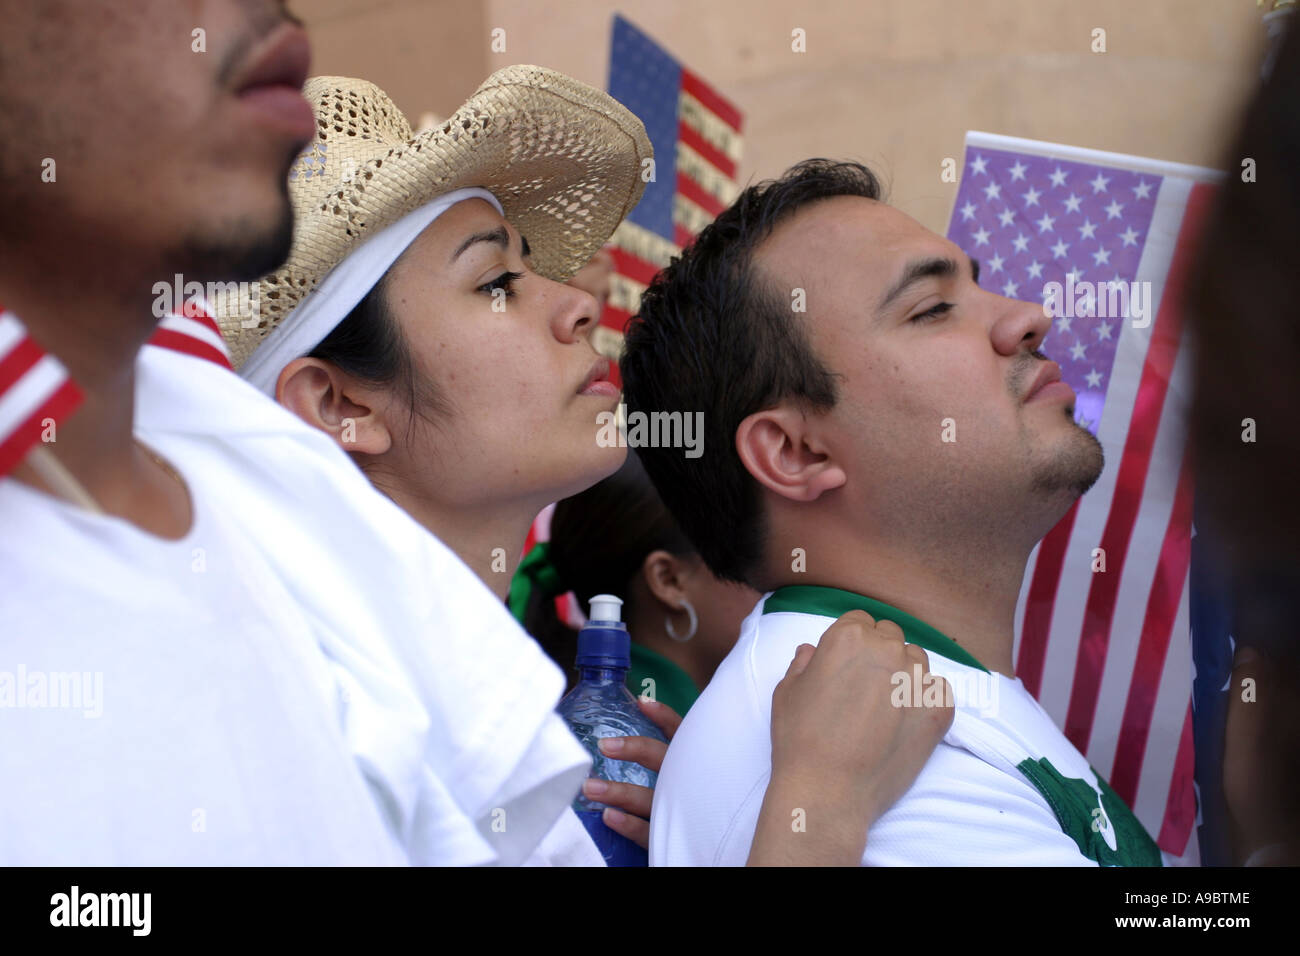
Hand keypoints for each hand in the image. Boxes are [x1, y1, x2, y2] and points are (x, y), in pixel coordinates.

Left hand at [584, 697, 682, 848]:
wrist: (713, 845)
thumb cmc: (691, 798)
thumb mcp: (685, 769)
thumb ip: (666, 749)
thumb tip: (639, 709)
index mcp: (693, 763)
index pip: (681, 734)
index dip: (664, 717)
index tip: (641, 702)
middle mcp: (689, 783)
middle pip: (663, 761)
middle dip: (636, 750)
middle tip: (604, 745)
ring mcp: (681, 812)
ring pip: (649, 798)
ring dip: (618, 792)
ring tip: (589, 787)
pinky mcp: (671, 838)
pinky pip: (649, 833)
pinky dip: (629, 825)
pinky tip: (609, 816)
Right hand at [749, 609, 952, 864]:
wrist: (828, 791)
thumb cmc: (800, 741)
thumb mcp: (787, 692)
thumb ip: (804, 663)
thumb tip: (812, 652)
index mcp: (848, 637)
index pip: (859, 621)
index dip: (852, 642)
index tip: (848, 664)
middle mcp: (887, 650)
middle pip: (890, 636)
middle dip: (878, 654)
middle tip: (865, 686)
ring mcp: (917, 678)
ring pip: (917, 660)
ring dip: (903, 673)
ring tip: (885, 706)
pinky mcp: (939, 709)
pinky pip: (937, 690)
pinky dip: (924, 700)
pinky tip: (903, 722)